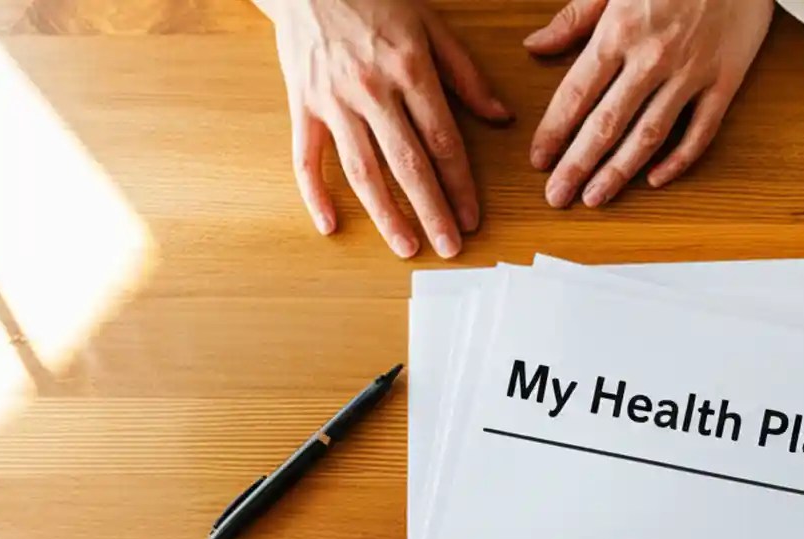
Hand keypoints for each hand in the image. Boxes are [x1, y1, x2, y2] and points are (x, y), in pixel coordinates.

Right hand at [257, 0, 512, 257]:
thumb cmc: (375, 0)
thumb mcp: (431, 26)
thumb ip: (467, 75)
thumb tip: (501, 118)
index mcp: (410, 69)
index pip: (442, 140)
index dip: (460, 184)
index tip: (473, 217)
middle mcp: (372, 90)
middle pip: (407, 163)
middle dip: (432, 210)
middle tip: (449, 248)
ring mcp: (333, 102)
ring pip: (362, 169)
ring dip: (385, 213)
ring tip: (406, 246)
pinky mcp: (302, 107)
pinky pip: (306, 159)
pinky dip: (315, 195)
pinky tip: (331, 227)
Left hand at [525, 0, 774, 207]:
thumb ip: (575, 17)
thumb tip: (535, 46)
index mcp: (619, 30)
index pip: (577, 93)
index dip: (554, 131)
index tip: (538, 159)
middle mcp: (652, 57)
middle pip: (607, 124)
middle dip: (577, 165)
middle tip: (556, 197)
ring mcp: (691, 72)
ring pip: (649, 135)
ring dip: (619, 172)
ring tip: (595, 198)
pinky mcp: (725, 80)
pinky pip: (700, 131)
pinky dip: (679, 159)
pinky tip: (655, 179)